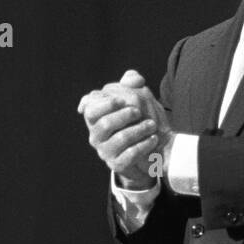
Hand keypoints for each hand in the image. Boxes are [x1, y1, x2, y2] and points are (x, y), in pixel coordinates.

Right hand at [77, 69, 173, 189]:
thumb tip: (132, 78)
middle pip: (103, 124)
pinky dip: (143, 145)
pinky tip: (154, 139)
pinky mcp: (117, 165)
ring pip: (119, 139)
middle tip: (139, 112)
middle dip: (123, 116)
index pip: (90, 109)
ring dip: (138, 130)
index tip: (122, 100)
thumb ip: (133, 84)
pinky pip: (129, 155)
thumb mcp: (139, 99)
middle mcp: (96, 136)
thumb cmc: (141, 121)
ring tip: (152, 125)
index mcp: (96, 118)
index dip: (105, 104)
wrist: (152, 149)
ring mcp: (105, 152)